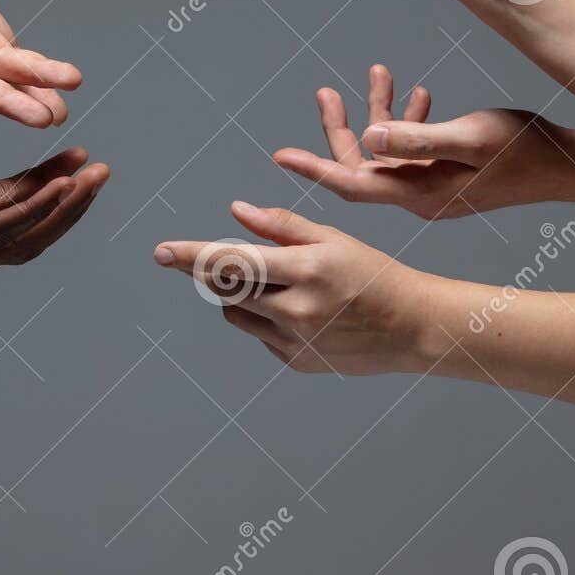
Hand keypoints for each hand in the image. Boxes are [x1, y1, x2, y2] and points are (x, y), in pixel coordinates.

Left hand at [0, 99, 108, 265]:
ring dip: (62, 211)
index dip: (45, 183)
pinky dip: (36, 212)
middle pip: (24, 229)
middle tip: (100, 173)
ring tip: (94, 179)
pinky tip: (63, 186)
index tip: (76, 156)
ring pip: (20, 239)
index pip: (7, 204)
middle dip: (66, 203)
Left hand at [154, 203, 439, 375]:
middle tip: (190, 257)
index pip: (235, 261)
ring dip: (235, 294)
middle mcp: (297, 310)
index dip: (192, 255)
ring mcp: (296, 342)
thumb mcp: (332, 239)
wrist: (413, 328)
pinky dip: (262, 317)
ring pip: (237, 314)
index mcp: (307, 270)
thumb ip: (281, 225)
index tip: (161, 251)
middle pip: (227, 289)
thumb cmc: (373, 273)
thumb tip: (236, 211)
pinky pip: (260, 335)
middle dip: (206, 271)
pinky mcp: (297, 362)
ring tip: (267, 281)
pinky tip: (292, 308)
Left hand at [274, 64, 574, 218]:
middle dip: (341, 130)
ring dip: (377, 115)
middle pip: (363, 166)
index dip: (314, 168)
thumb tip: (369, 134)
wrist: (568, 165)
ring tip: (377, 73)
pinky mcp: (448, 174)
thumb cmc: (524, 150)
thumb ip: (418, 137)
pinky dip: (407, 121)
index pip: (353, 183)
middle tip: (325, 93)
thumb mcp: (469, 137)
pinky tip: (416, 93)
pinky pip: (413, 149)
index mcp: (420, 193)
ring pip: (388, 152)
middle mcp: (421, 195)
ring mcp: (435, 186)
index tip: (280, 156)